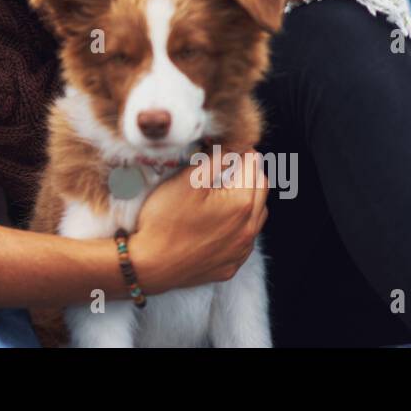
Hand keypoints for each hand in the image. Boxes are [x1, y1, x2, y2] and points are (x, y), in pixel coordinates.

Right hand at [129, 150, 268, 294]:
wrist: (149, 265)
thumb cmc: (165, 221)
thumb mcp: (188, 180)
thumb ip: (216, 160)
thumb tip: (233, 148)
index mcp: (242, 204)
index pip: (253, 167)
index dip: (241, 151)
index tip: (230, 144)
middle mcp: (248, 229)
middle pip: (261, 189)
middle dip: (249, 172)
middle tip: (231, 161)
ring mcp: (240, 251)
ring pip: (257, 216)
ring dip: (248, 198)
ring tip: (228, 188)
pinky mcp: (230, 266)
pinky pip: (245, 240)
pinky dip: (240, 225)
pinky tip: (222, 220)